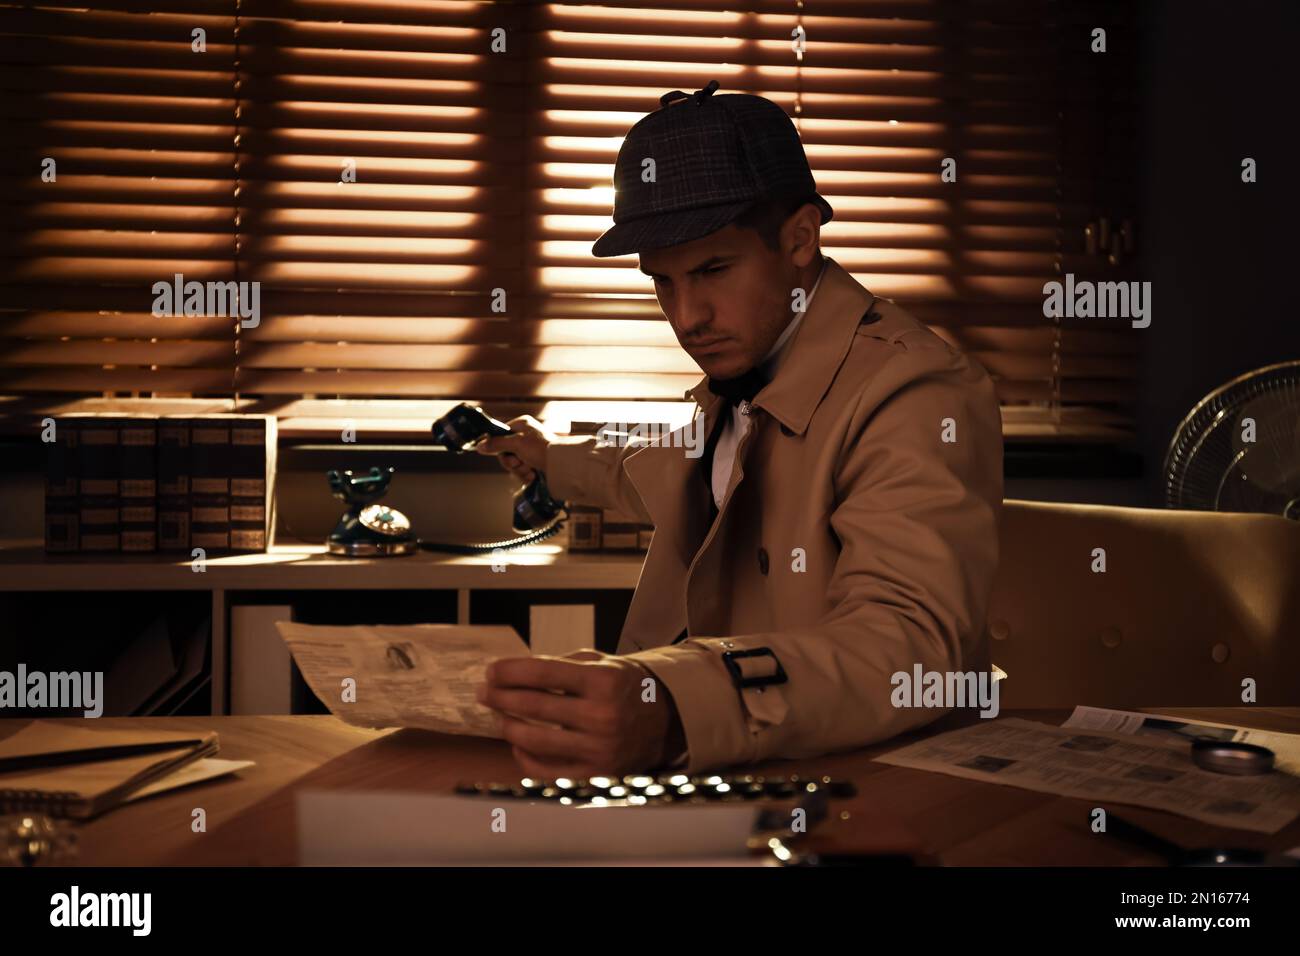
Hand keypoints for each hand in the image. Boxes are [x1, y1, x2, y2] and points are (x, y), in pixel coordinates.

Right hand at [473, 415, 555, 484]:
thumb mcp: (517, 443)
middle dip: (513, 463)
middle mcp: (525, 436)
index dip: (500, 448)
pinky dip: (527, 475)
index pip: (500, 436)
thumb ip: (496, 444)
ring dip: (520, 470)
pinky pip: (522, 472)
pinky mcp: (534, 464)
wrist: (562, 465)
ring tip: (531, 470)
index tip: (505, 454)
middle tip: (521, 463)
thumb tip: (478, 445)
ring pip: (513, 464)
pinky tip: (534, 475)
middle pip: (505, 453)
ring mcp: (530, 451)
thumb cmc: (541, 449)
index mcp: (522, 425)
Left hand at [476, 649, 683, 777]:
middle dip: (500, 697)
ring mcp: (598, 748)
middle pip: (533, 706)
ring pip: (535, 740)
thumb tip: (513, 673)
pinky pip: (546, 769)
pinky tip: (518, 742)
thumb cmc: (625, 688)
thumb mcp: (602, 663)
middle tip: (484, 693)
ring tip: (500, 717)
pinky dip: (525, 755)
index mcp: (604, 681)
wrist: (666, 722)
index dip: (510, 672)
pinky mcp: (595, 773)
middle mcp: (602, 715)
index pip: (542, 674)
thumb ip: (561, 666)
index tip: (490, 671)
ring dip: (508, 726)